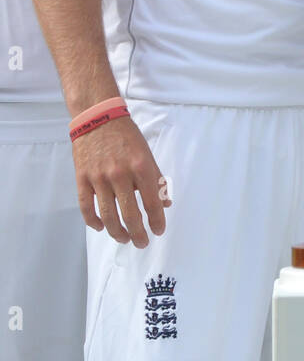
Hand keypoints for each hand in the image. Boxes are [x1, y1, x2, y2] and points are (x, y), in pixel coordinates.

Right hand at [73, 116, 170, 248]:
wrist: (98, 118)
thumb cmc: (126, 135)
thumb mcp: (147, 154)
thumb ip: (156, 179)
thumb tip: (165, 204)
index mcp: (141, 167)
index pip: (152, 202)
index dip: (156, 221)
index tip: (158, 231)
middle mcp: (120, 174)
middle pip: (130, 214)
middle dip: (138, 234)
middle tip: (142, 242)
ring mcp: (99, 178)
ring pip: (108, 216)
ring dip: (117, 232)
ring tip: (124, 239)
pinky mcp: (82, 178)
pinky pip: (87, 207)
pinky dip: (93, 221)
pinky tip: (101, 227)